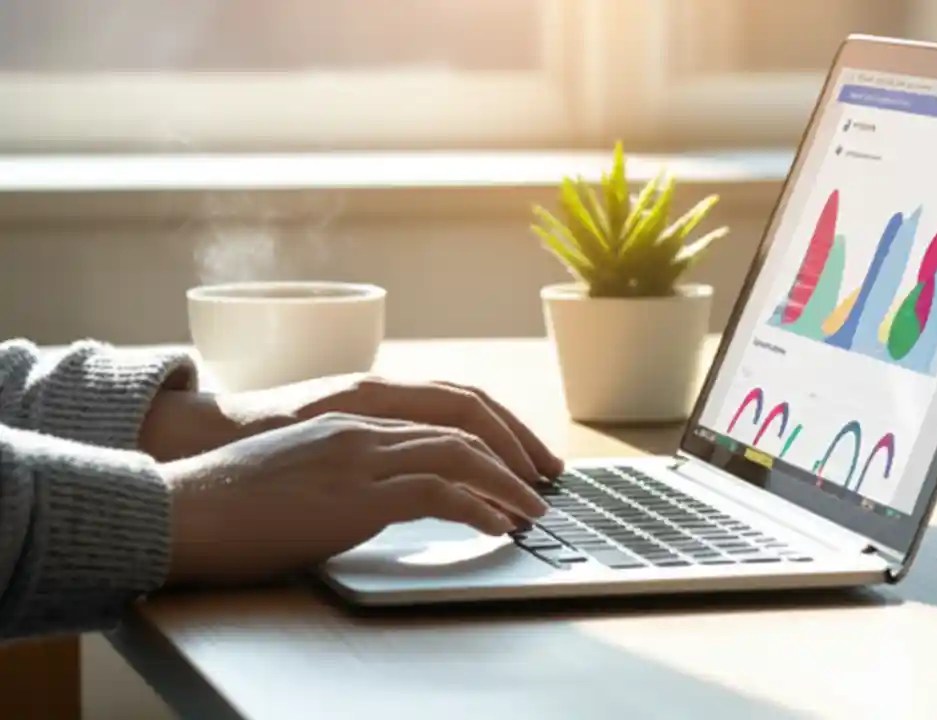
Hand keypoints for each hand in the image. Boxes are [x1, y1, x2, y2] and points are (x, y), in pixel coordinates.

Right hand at [142, 374, 563, 484]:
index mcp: (358, 407)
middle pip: (468, 416)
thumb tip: (387, 487)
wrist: (181, 504)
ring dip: (509, 482)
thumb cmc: (235, 491)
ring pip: (460, 452)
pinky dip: (477, 507)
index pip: (451, 400)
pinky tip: (497, 525)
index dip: (498, 424)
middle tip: (548, 478)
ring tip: (535, 509)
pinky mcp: (354, 494)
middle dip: (517, 447)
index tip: (525, 453)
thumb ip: (352, 460)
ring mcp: (361, 453)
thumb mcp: (307, 459)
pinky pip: (437, 492)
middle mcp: (366, 420)